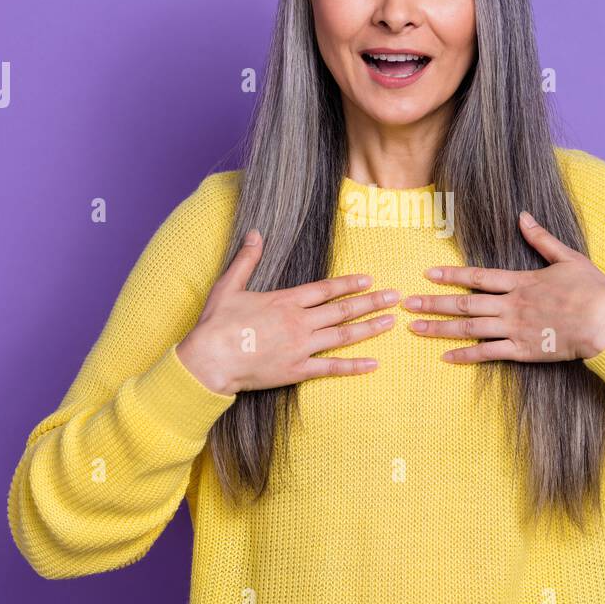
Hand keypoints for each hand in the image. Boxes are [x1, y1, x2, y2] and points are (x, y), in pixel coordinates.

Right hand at [175, 229, 398, 394]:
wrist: (209, 361)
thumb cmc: (217, 324)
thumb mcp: (229, 286)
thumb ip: (246, 259)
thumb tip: (255, 233)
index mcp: (285, 301)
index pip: (325, 289)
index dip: (349, 283)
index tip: (369, 279)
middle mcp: (299, 322)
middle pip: (342, 310)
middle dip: (371, 302)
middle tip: (395, 297)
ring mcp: (301, 347)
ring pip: (343, 335)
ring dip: (370, 328)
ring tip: (390, 321)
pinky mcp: (298, 370)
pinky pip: (331, 368)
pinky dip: (354, 366)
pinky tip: (373, 363)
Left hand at [404, 210, 604, 363]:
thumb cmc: (592, 290)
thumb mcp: (568, 257)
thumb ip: (541, 238)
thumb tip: (522, 215)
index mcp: (521, 281)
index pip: (478, 277)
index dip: (450, 275)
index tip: (427, 274)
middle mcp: (512, 305)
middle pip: (465, 304)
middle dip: (433, 303)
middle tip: (407, 304)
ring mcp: (515, 329)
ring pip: (470, 329)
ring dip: (440, 328)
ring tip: (415, 328)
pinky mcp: (523, 351)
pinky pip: (488, 354)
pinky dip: (466, 356)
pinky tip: (446, 357)